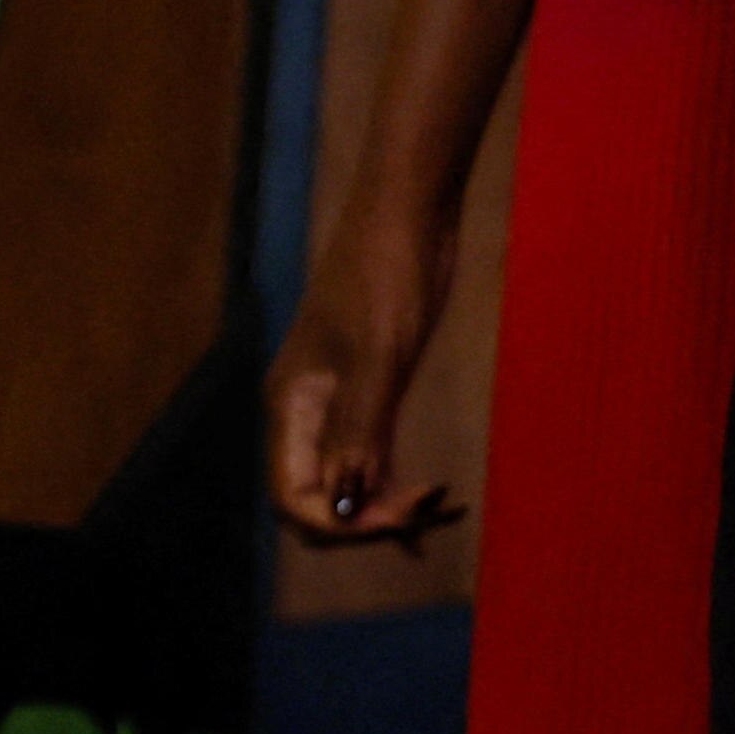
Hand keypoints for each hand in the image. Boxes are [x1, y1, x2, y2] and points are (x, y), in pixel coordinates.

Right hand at [268, 214, 462, 551]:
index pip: (295, 497)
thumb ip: (360, 432)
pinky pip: (370, 456)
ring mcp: (334, 400)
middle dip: (368, 521)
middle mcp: (304, 410)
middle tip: (430, 512)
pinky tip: (437, 497)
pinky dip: (398, 482)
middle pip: (319, 499)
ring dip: (390, 506)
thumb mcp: (381, 356)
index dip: (343, 523)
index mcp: (290, 403)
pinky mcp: (367, 386)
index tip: (402, 518)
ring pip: (348, 481)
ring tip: (444, 509)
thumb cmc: (389, 272)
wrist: (408, 210)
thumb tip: (343, 507)